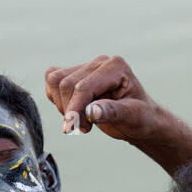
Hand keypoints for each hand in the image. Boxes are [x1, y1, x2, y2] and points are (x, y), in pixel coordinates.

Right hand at [44, 55, 164, 140]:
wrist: (139, 118)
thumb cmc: (140, 118)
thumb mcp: (132, 117)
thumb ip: (112, 112)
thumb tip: (91, 111)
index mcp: (115, 67)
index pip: (83, 87)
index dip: (74, 109)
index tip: (71, 129)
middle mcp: (99, 63)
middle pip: (65, 84)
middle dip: (70, 110)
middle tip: (85, 128)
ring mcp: (86, 67)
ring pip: (55, 80)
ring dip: (62, 105)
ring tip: (81, 120)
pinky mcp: (75, 74)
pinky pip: (52, 80)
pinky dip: (56, 98)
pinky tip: (74, 111)